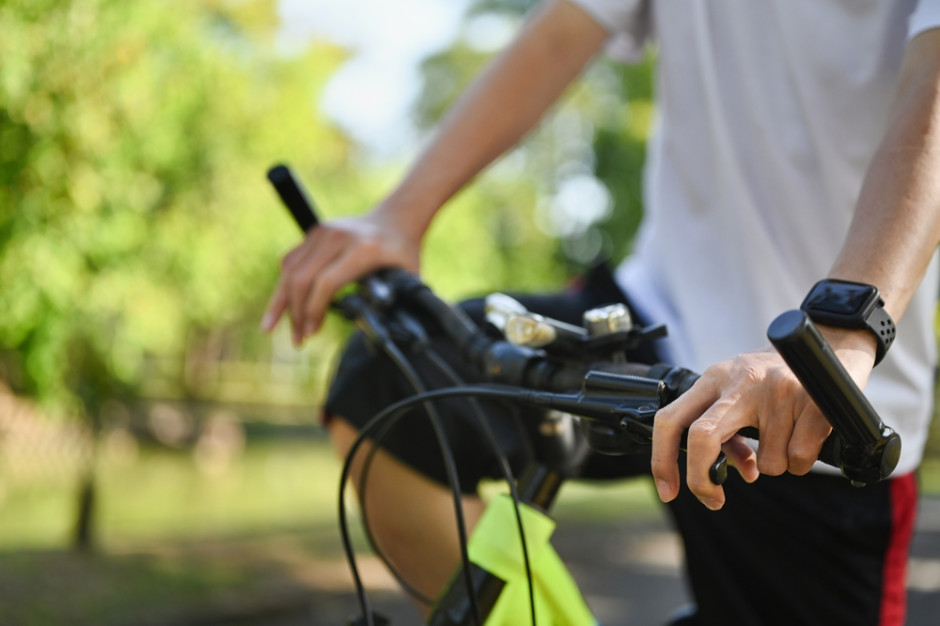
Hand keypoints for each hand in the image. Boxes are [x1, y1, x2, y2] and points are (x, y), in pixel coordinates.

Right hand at [260, 210, 420, 344]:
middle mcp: (338, 237)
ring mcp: (323, 232)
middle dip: (296, 313)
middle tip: (297, 339)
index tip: (312, 332)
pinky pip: (291, 260)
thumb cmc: (402, 253)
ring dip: (280, 301)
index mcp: (362, 249)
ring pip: (290, 269)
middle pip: (303, 278)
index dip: (314, 310)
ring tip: (272, 327)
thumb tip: (374, 332)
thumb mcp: (405, 279)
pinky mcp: (314, 232)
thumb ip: (392, 304)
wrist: (396, 218)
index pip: (326, 283)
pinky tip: (279, 305)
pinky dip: (282, 284)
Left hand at [651, 329, 875, 509]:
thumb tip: (727, 471)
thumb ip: (724, 428)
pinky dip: (801, 462)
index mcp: (715, 378)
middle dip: (700, 478)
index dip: (662, 459)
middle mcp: (742, 381)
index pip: (671, 418)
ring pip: (766, 463)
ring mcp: (779, 391)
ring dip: (775, 465)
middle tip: (712, 500)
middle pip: (702, 437)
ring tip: (787, 437)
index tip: (667, 491)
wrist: (833, 343)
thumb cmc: (779, 376)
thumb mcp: (741, 392)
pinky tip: (806, 438)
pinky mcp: (815, 404)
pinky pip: (798, 460)